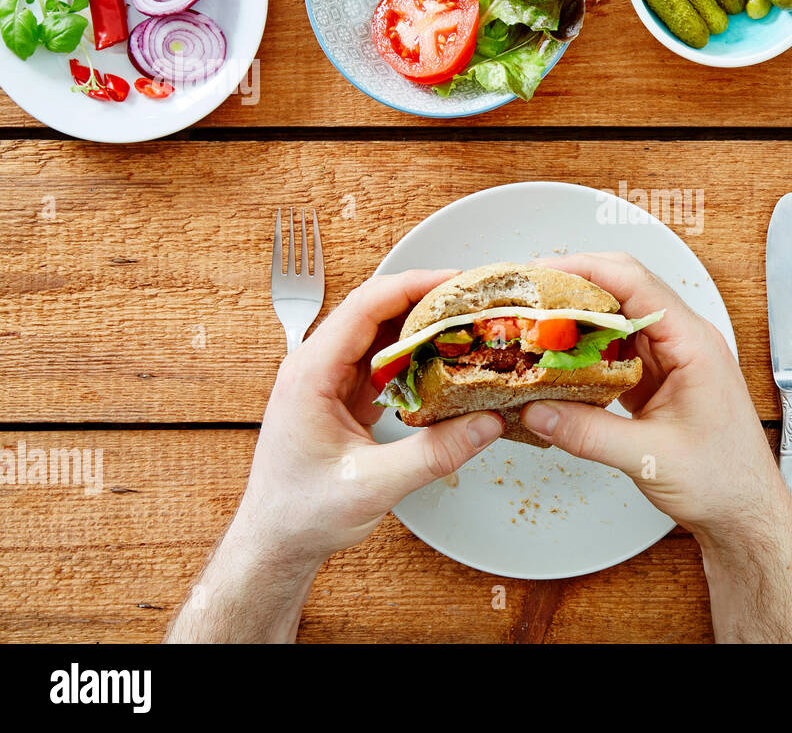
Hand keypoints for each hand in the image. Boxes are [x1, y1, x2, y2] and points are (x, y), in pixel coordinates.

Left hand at [238, 269, 503, 566]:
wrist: (274, 542)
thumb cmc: (301, 514)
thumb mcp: (373, 485)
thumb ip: (434, 453)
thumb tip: (486, 423)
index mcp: (311, 374)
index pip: (366, 306)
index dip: (413, 286)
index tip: (455, 281)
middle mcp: (315, 367)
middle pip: (375, 310)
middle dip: (425, 299)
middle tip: (471, 300)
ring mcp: (326, 379)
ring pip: (379, 332)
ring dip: (421, 325)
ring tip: (465, 325)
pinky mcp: (340, 395)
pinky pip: (380, 359)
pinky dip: (414, 353)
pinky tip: (443, 360)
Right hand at [520, 253, 791, 641]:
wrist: (745, 512)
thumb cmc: (722, 480)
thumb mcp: (648, 457)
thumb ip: (588, 433)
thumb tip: (536, 410)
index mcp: (693, 344)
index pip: (636, 283)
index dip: (587, 270)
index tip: (544, 273)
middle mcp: (685, 342)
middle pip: (625, 291)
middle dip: (575, 288)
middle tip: (529, 296)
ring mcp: (673, 359)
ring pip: (619, 320)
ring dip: (578, 320)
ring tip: (534, 325)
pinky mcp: (660, 378)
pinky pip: (618, 350)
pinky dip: (587, 351)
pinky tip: (558, 361)